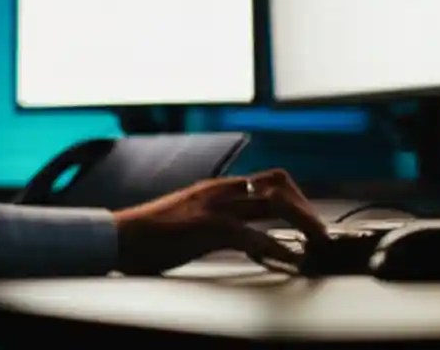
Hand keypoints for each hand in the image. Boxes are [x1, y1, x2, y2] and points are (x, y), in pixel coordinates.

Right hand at [110, 169, 327, 274]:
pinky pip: (250, 232)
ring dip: (302, 221)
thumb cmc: (152, 236)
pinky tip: (289, 259)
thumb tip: (252, 238)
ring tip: (317, 243)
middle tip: (322, 235)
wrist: (118, 237)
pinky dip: (275, 246)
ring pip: (271, 200)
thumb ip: (221, 222)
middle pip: (277, 184)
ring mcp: (213, 205)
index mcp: (217, 189)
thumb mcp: (194, 221)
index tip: (311, 223)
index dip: (296, 199)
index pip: (269, 181)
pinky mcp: (204, 225)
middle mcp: (219, 190)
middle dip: (306, 208)